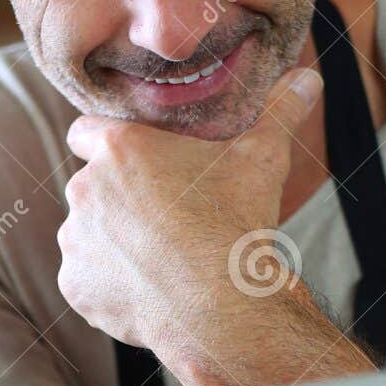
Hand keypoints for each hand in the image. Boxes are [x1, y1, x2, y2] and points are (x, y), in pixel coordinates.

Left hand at [59, 67, 367, 385]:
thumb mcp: (262, 160)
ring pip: (87, 237)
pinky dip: (108, 288)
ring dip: (111, 245)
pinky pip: (86, 282)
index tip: (132, 163)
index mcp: (119, 149)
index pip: (85, 132)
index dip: (106, 145)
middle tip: (162, 221)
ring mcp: (75, 242)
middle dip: (117, 202)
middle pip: (91, 189)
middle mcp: (85, 190)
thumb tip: (309, 78)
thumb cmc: (236, 224)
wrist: (220, 306)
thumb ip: (278, 112)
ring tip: (157, 260)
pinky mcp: (75, 287)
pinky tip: (147, 292)